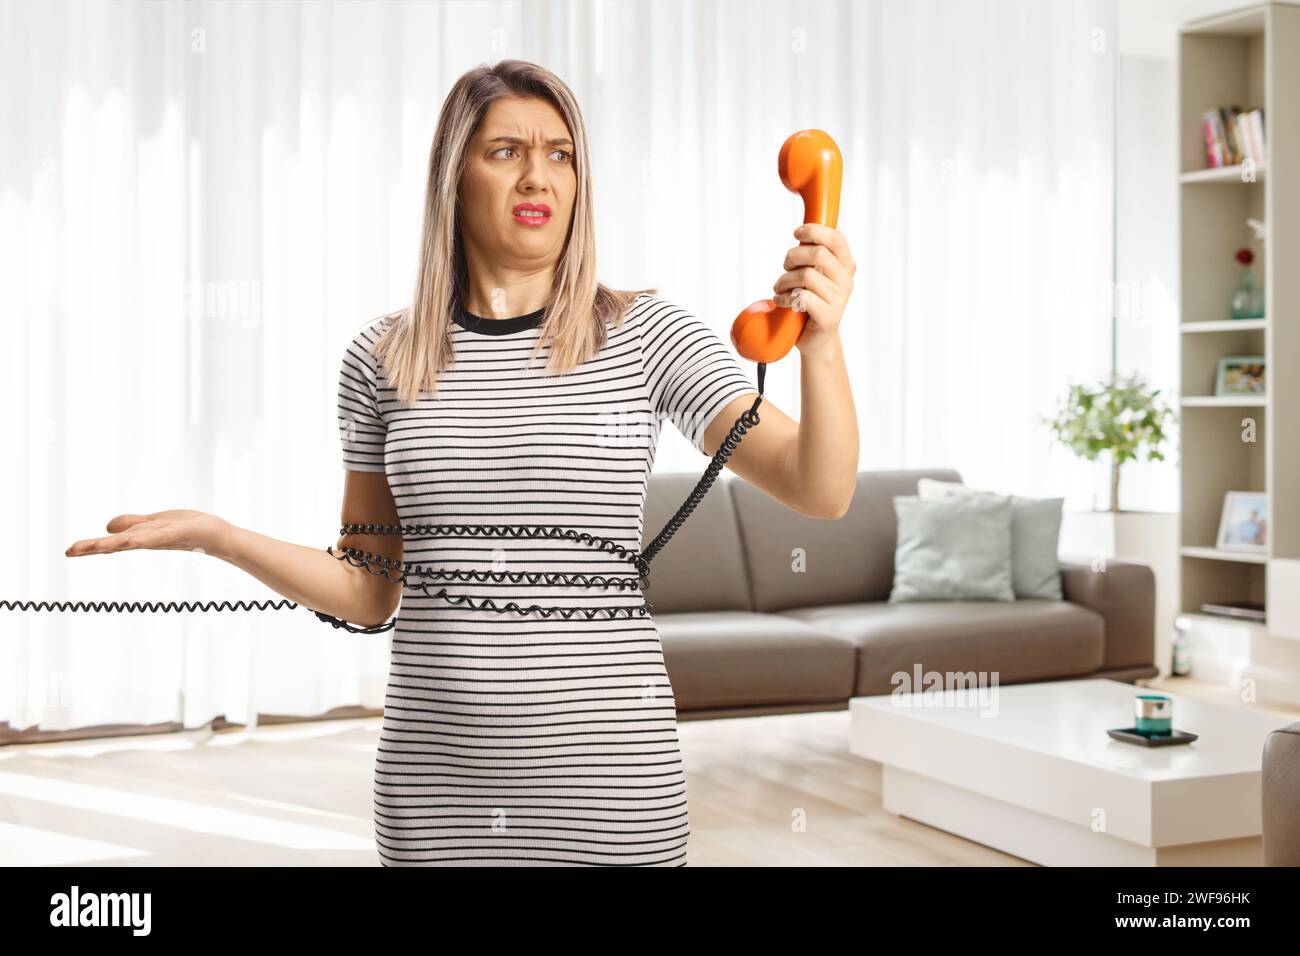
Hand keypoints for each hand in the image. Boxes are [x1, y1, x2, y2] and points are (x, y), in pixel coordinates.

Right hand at [65, 510, 231, 558]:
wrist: (218, 536)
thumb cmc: (189, 529)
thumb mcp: (156, 522)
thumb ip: (134, 524)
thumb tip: (107, 527)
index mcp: (142, 538)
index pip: (114, 542)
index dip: (92, 546)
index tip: (70, 551)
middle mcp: (149, 540)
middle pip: (117, 544)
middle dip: (94, 547)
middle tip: (70, 552)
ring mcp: (161, 538)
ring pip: (131, 541)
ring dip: (111, 544)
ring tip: (91, 547)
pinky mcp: (175, 534)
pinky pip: (155, 536)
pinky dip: (141, 538)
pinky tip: (127, 540)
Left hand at [772, 222, 855, 360]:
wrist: (816, 338)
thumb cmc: (812, 300)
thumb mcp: (815, 273)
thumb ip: (814, 253)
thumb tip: (804, 228)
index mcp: (846, 266)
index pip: (836, 239)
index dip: (814, 231)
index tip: (796, 233)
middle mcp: (846, 281)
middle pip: (818, 254)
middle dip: (793, 257)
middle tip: (786, 266)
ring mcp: (839, 299)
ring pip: (806, 276)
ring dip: (785, 280)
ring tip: (779, 288)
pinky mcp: (828, 316)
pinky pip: (802, 297)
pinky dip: (785, 297)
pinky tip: (782, 301)